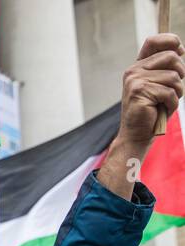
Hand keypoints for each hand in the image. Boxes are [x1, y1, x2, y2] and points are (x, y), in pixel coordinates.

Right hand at [98, 34, 184, 198]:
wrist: (136, 135)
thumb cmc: (151, 111)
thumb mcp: (158, 85)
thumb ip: (165, 67)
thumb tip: (179, 50)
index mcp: (138, 67)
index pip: (154, 41)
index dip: (171, 41)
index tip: (180, 51)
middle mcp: (133, 71)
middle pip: (172, 58)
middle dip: (180, 75)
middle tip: (172, 90)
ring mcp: (135, 81)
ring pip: (174, 77)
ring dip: (177, 93)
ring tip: (164, 103)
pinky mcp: (140, 92)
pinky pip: (170, 92)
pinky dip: (172, 104)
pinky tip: (162, 110)